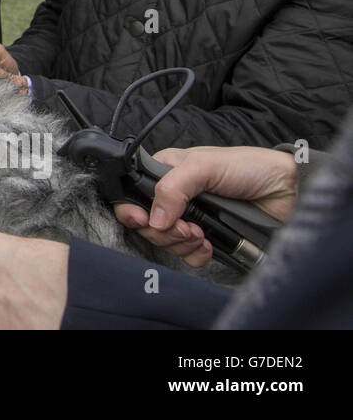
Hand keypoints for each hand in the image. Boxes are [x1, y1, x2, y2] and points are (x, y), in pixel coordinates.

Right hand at [113, 146, 298, 266]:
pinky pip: (188, 255)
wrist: (289, 192)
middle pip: (148, 223)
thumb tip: (154, 218)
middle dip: (164, 230)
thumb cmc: (249, 167)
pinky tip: (208, 245)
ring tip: (201, 233)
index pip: (134, 193)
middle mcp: (175, 196)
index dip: (133, 210)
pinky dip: (195, 254)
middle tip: (185, 227)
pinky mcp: (208, 237)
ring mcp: (192, 217)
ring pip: (166, 241)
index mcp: (166, 171)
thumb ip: (173, 187)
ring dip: (181, 242)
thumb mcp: (205, 166)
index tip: (143, 220)